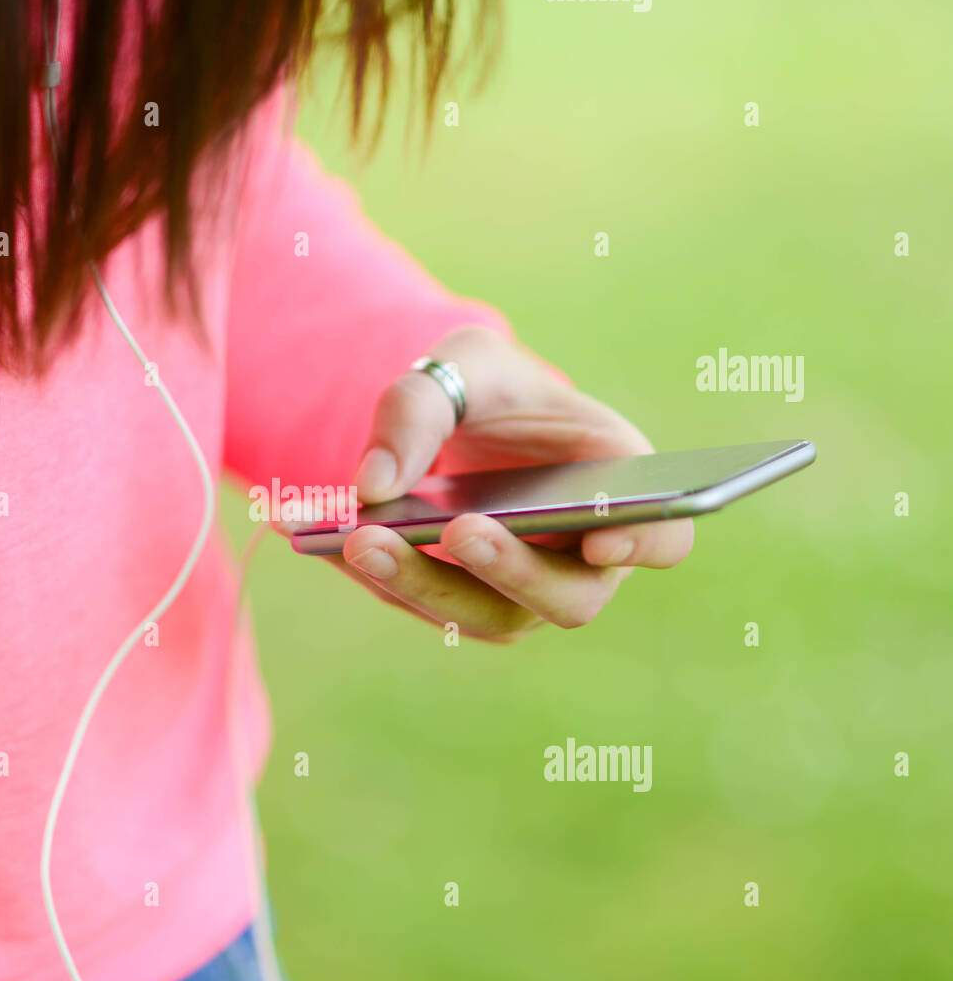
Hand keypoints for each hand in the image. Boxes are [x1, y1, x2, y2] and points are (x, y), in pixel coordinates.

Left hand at [283, 326, 693, 641]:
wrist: (461, 415)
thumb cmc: (487, 386)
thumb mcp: (460, 365)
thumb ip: (419, 409)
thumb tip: (371, 488)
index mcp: (619, 484)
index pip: (664, 537)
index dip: (645, 545)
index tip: (600, 539)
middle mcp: (584, 555)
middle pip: (567, 597)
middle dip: (509, 569)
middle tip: (455, 530)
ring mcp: (527, 588)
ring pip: (486, 615)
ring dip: (421, 583)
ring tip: (354, 536)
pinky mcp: (464, 599)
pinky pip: (424, 602)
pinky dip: (372, 572)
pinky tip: (316, 536)